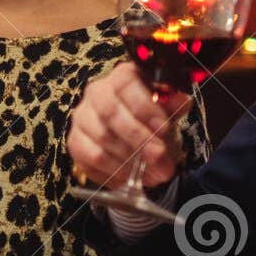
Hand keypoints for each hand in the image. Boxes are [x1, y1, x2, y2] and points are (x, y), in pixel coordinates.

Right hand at [67, 61, 192, 190]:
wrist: (136, 137)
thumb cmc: (152, 119)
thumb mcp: (168, 110)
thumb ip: (174, 105)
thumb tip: (180, 101)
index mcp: (121, 77)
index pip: (126, 85)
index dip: (145, 108)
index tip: (164, 129)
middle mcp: (96, 92)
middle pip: (110, 112)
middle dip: (138, 138)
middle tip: (159, 157)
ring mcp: (82, 117)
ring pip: (101, 138)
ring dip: (129, 159)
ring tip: (153, 174)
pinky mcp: (75, 141)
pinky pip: (91, 159)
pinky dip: (114, 172)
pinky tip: (131, 178)